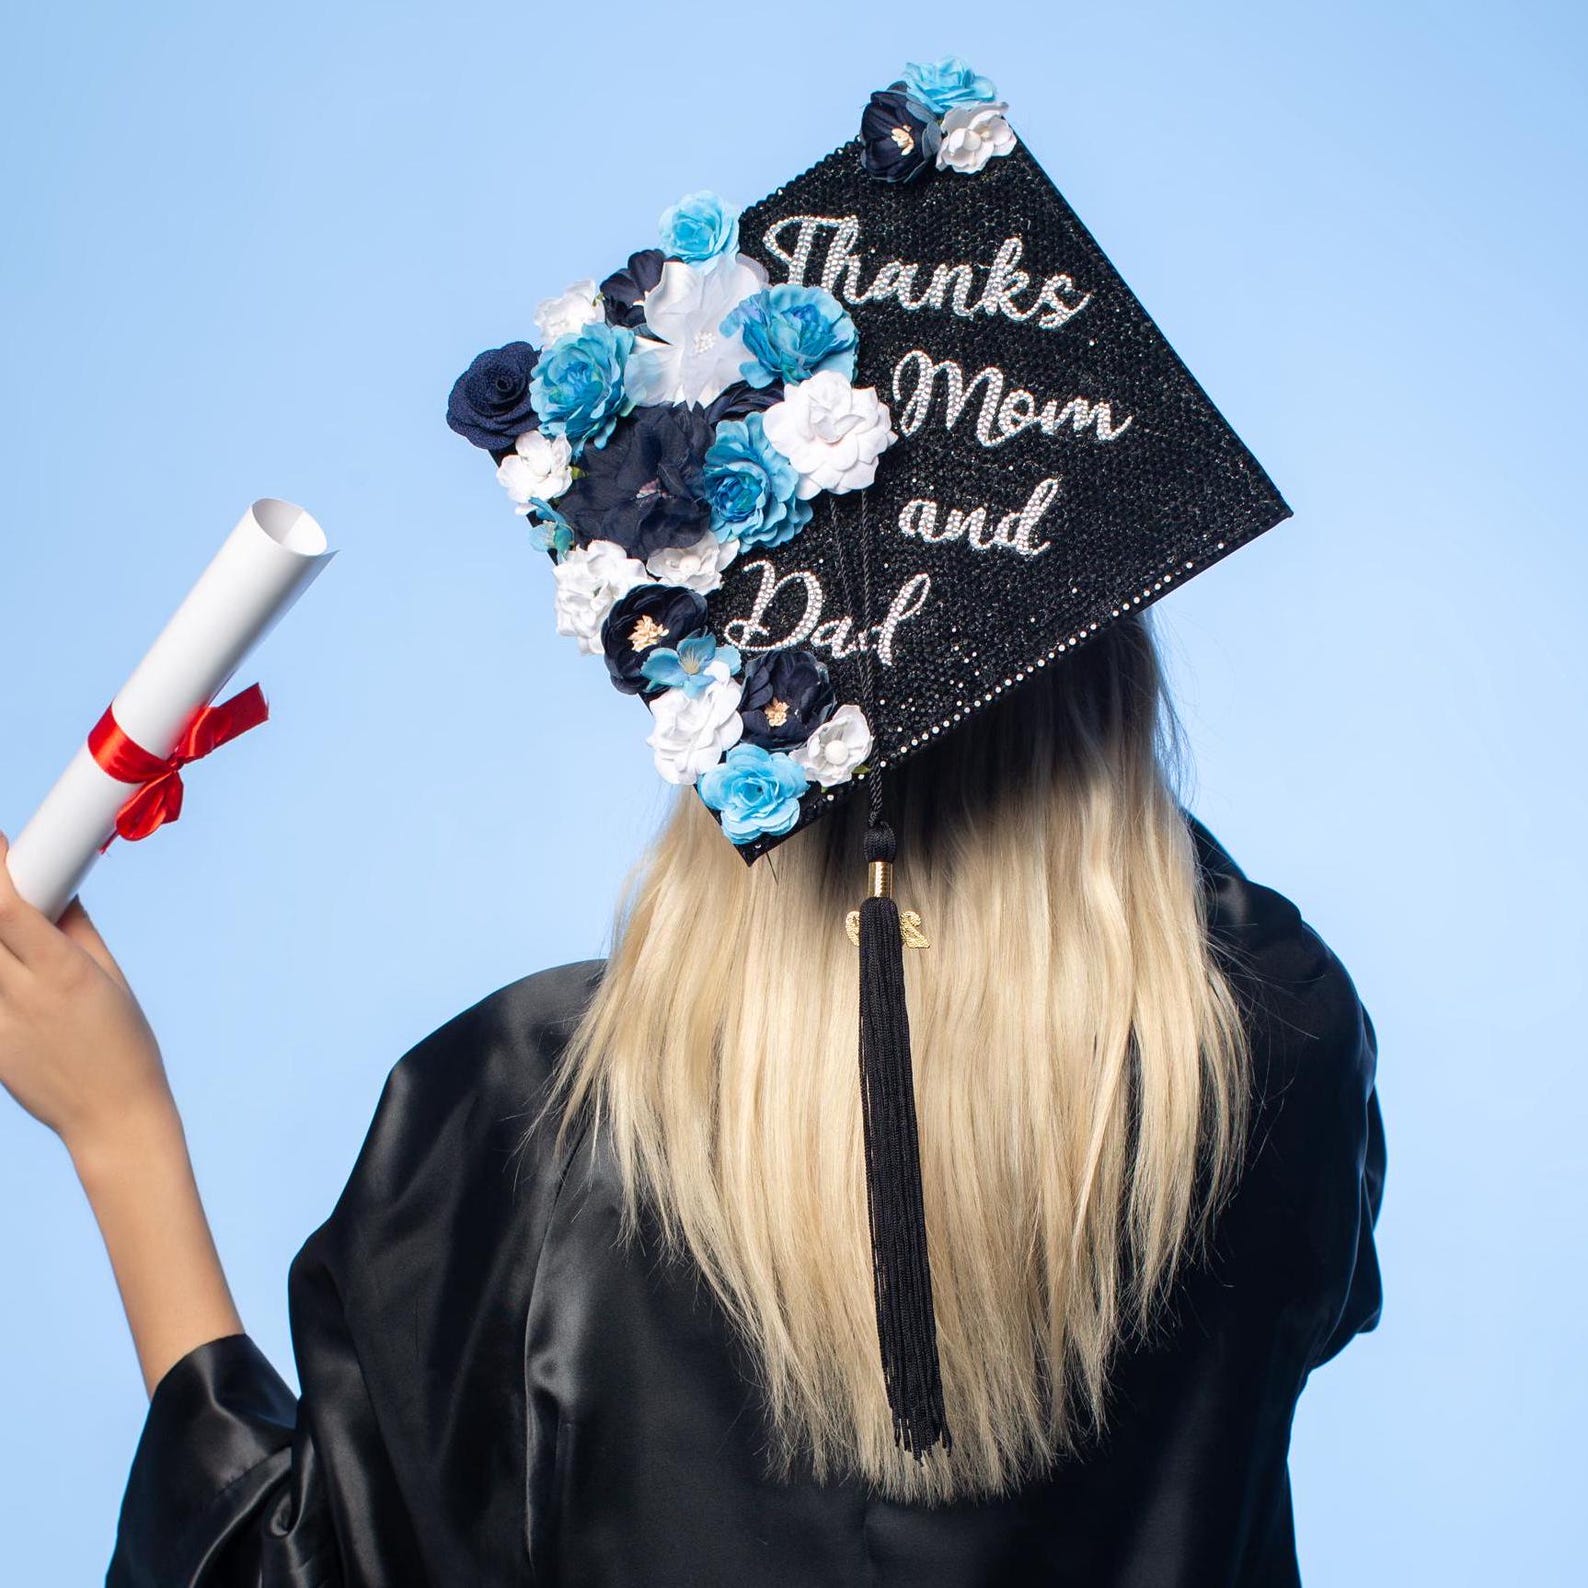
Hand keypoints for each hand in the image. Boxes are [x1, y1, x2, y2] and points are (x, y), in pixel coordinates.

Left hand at [0, 830, 172, 1161]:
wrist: (112, 1120)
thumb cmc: (124, 1045)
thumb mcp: (111, 979)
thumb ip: (74, 928)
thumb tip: (54, 886)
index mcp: (64, 974)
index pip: (10, 909)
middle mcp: (22, 998)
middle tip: (0, 880)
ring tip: (9, 940)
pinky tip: (11, 971)